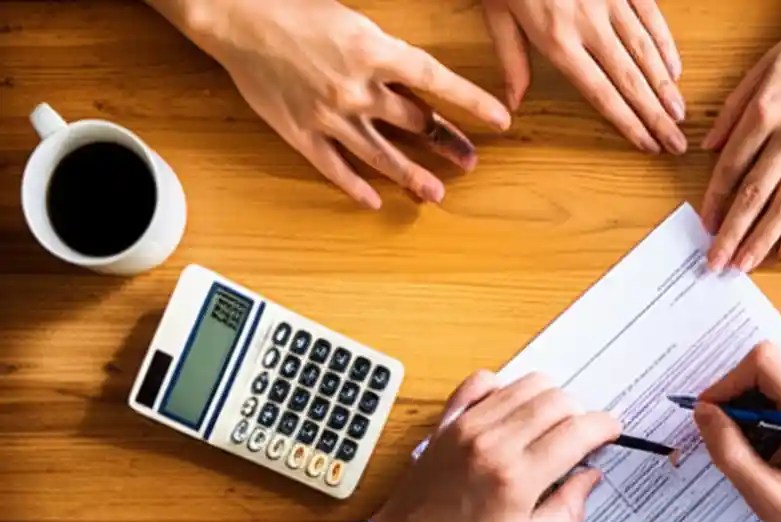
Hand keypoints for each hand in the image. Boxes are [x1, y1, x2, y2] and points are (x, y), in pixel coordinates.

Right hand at [160, 0, 510, 207]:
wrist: (235, 16)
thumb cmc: (293, 7)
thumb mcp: (353, 17)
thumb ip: (386, 49)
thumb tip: (416, 73)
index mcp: (375, 51)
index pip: (439, 82)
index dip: (473, 103)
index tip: (500, 119)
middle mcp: (358, 89)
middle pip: (416, 123)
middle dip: (447, 143)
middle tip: (470, 160)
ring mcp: (330, 115)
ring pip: (382, 155)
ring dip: (413, 176)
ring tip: (437, 193)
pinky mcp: (301, 133)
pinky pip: (334, 168)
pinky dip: (356, 186)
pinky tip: (375, 199)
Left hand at [372, 371, 620, 521]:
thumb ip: (568, 510)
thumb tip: (590, 475)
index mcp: (517, 478)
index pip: (577, 431)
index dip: (604, 427)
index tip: (610, 433)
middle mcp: (494, 443)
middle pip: (557, 400)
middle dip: (580, 413)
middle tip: (579, 436)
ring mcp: (468, 426)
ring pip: (526, 384)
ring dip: (548, 399)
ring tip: (549, 426)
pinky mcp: (449, 421)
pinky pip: (484, 381)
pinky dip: (505, 389)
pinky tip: (512, 414)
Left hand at [481, 0, 685, 153]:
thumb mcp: (495, 13)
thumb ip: (511, 59)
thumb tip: (515, 105)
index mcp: (556, 40)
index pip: (599, 93)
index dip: (626, 122)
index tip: (646, 145)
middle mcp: (588, 24)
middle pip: (629, 79)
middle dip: (656, 115)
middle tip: (677, 143)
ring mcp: (608, 0)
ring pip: (645, 51)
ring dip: (665, 86)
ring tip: (679, 114)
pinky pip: (650, 14)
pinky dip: (665, 43)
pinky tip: (675, 69)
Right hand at [692, 342, 780, 521]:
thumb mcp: (766, 494)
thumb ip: (729, 450)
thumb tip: (703, 412)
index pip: (762, 361)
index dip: (728, 382)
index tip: (710, 414)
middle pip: (767, 370)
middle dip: (738, 400)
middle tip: (727, 439)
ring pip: (776, 382)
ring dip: (753, 410)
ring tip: (752, 452)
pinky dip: (770, 414)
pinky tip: (770, 450)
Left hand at [700, 0, 780, 270]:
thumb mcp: (762, 68)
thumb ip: (733, 109)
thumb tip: (708, 146)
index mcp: (765, 110)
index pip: (731, 166)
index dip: (715, 199)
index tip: (704, 224)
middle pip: (754, 194)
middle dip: (732, 232)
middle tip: (716, 262)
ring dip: (762, 239)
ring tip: (744, 263)